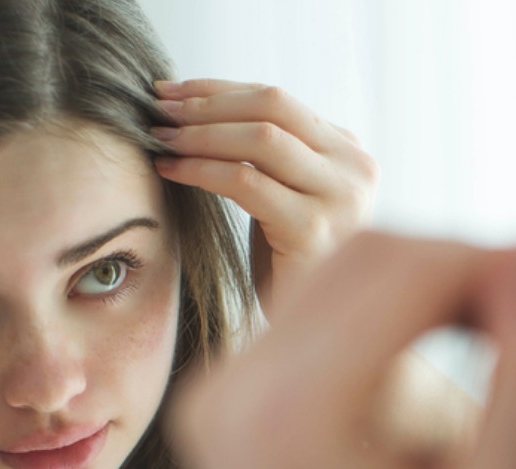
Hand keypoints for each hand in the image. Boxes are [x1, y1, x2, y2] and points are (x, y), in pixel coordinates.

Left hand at [151, 78, 377, 313]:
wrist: (316, 331)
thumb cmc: (291, 269)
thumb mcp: (286, 198)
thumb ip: (269, 158)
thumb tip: (199, 109)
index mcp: (349, 154)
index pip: (278, 100)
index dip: (219, 90)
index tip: (171, 92)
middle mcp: (355, 169)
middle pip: (272, 106)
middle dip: (208, 103)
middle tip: (159, 109)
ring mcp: (341, 198)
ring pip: (260, 139)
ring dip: (201, 134)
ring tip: (162, 139)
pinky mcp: (314, 229)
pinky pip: (247, 182)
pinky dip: (203, 170)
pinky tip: (173, 171)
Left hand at [168, 232, 515, 468]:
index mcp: (293, 417)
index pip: (414, 271)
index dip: (507, 261)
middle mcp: (231, 390)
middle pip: (369, 255)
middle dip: (467, 263)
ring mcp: (213, 394)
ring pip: (339, 273)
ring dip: (428, 282)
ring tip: (504, 332)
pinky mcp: (218, 403)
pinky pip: (311, 315)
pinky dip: (384, 314)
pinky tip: (440, 357)